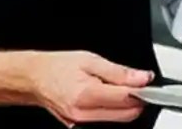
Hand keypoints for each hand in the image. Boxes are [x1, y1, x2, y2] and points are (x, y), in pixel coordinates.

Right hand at [27, 51, 152, 124]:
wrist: (36, 78)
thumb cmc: (59, 67)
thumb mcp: (90, 60)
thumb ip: (119, 72)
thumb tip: (142, 78)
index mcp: (86, 95)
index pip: (126, 99)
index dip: (141, 90)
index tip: (145, 81)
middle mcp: (83, 114)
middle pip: (126, 115)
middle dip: (135, 100)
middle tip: (133, 84)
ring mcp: (80, 124)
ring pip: (118, 120)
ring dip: (124, 106)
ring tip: (114, 88)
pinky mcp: (79, 127)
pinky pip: (105, 121)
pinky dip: (111, 110)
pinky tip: (104, 97)